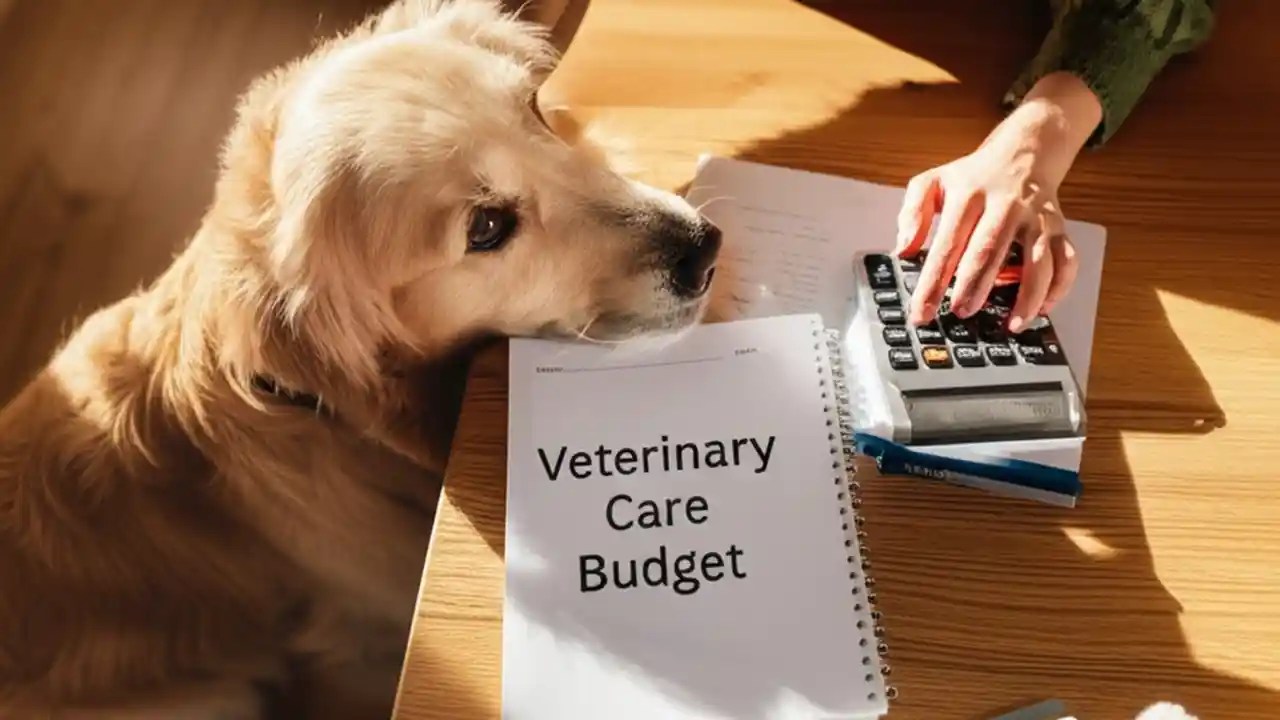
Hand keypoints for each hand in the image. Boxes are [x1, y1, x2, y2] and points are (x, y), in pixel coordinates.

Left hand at [895, 72, 1101, 332]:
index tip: (922, 311)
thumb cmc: (974, 176)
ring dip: (1027, 296)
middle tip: (962, 313)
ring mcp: (1036, 218)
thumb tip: (904, 248)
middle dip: (976, 286)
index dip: (933, 282)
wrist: (1024, 152)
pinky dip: (1059, 288)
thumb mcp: (932, 181)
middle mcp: (1006, 205)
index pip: (947, 244)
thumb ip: (912, 212)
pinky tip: (1042, 308)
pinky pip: (1066, 261)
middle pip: (991, 250)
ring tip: (1011, 324)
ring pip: (1038, 260)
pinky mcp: (1058, 228)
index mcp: (969, 195)